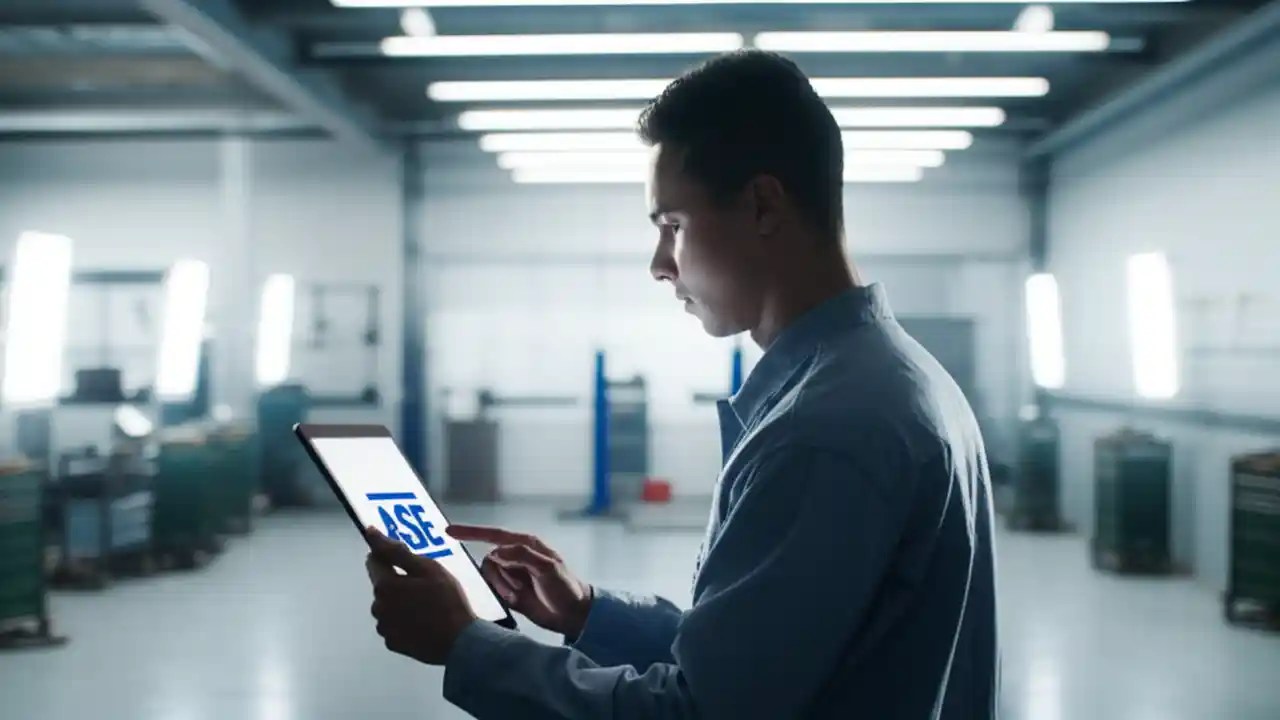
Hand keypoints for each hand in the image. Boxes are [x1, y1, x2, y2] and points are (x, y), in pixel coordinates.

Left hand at [364, 528, 477, 665]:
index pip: (373, 561)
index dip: (388, 557)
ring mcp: (384, 628)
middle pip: (382, 586)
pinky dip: (403, 621)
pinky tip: (423, 622)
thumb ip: (396, 551)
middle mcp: (378, 607)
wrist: (459, 642)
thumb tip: (370, 533)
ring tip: (426, 606)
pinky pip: (393, 625)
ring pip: (387, 606)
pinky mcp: (392, 643)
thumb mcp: (427, 568)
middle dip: (398, 582)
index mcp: (384, 586)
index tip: (407, 560)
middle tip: (426, 586)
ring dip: (399, 602)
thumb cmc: (446, 600)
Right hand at [447, 524, 592, 638]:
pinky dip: (502, 595)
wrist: (572, 614)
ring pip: (489, 576)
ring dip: (502, 586)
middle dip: (500, 576)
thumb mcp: (548, 568)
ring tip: (520, 594)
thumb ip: (523, 556)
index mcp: (525, 545)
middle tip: (519, 588)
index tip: (448, 532)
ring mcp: (511, 574)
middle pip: (489, 560)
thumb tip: (496, 551)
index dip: (471, 532)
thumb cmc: (565, 587)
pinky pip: (493, 589)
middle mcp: (515, 557)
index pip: (493, 535)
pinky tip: (517, 600)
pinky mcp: (508, 591)